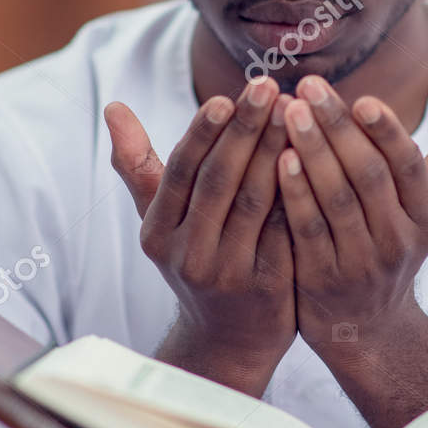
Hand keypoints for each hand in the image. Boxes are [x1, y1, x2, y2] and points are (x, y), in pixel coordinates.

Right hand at [105, 78, 294, 396]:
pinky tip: (314, 156)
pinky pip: (286, 228)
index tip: (225, 96)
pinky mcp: (268, 286)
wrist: (229, 340)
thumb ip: (140, 165)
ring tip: (295, 110)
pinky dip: (298, 190)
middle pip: (219, 181)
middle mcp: (188, 255)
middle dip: (244, 130)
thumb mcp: (161, 221)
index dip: (202, 133)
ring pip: (255, 201)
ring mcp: (228, 273)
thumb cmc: (197, 259)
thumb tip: (112, 106)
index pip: (180, 172)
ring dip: (276, 150)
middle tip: (269, 86)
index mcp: (158, 233)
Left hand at [276, 76, 427, 353]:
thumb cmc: (396, 242)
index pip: (410, 167)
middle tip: (309, 85)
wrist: (367, 325)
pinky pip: (307, 228)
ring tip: (289, 111)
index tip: (363, 99)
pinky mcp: (322, 279)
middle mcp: (399, 241)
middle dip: (337, 127)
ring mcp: (360, 263)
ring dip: (311, 151)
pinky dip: (294, 193)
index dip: (387, 133)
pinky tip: (278, 158)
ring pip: (336, 199)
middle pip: (368, 176)